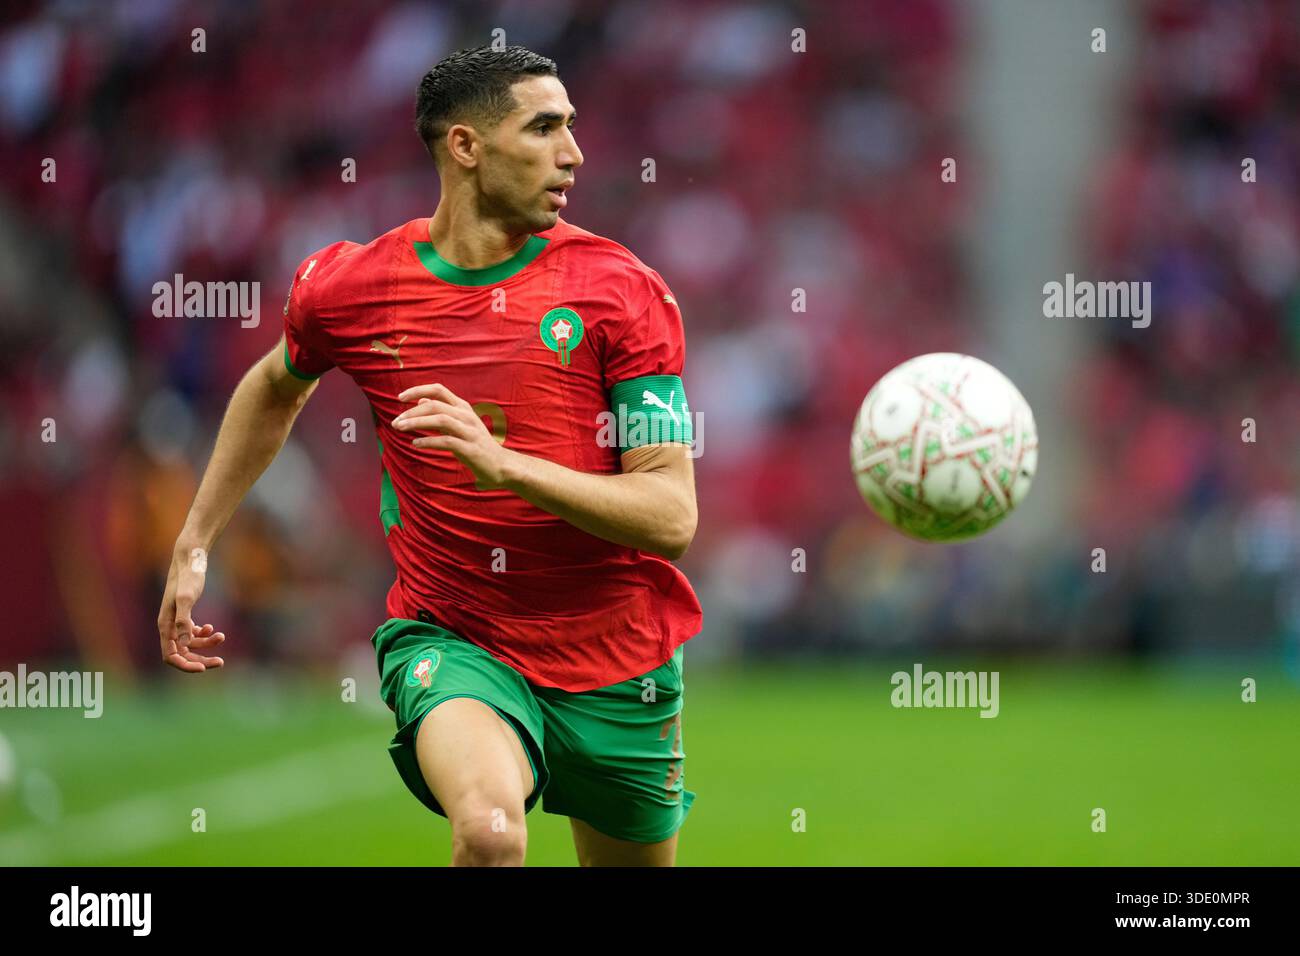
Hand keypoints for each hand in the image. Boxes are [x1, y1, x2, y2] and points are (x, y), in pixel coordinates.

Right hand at [157, 543, 225, 672]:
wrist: (190, 559)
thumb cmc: (188, 577)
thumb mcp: (187, 597)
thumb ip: (184, 620)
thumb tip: (185, 643)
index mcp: (165, 626)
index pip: (170, 656)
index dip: (185, 665)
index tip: (203, 668)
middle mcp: (168, 626)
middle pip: (183, 654)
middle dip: (201, 660)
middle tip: (220, 661)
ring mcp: (177, 621)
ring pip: (190, 644)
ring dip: (206, 644)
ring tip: (222, 636)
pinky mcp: (185, 615)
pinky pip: (192, 634)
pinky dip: (204, 635)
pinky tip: (212, 629)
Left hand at [394, 383, 513, 489]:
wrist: (502, 466)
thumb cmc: (477, 446)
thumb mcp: (458, 425)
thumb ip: (441, 413)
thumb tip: (421, 400)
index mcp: (463, 408)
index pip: (438, 390)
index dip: (418, 390)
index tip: (400, 397)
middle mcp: (467, 416)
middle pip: (435, 404)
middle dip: (411, 411)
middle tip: (395, 422)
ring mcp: (470, 431)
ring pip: (440, 419)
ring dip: (417, 423)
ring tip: (401, 429)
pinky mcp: (470, 448)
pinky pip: (446, 441)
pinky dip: (428, 441)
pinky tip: (416, 444)